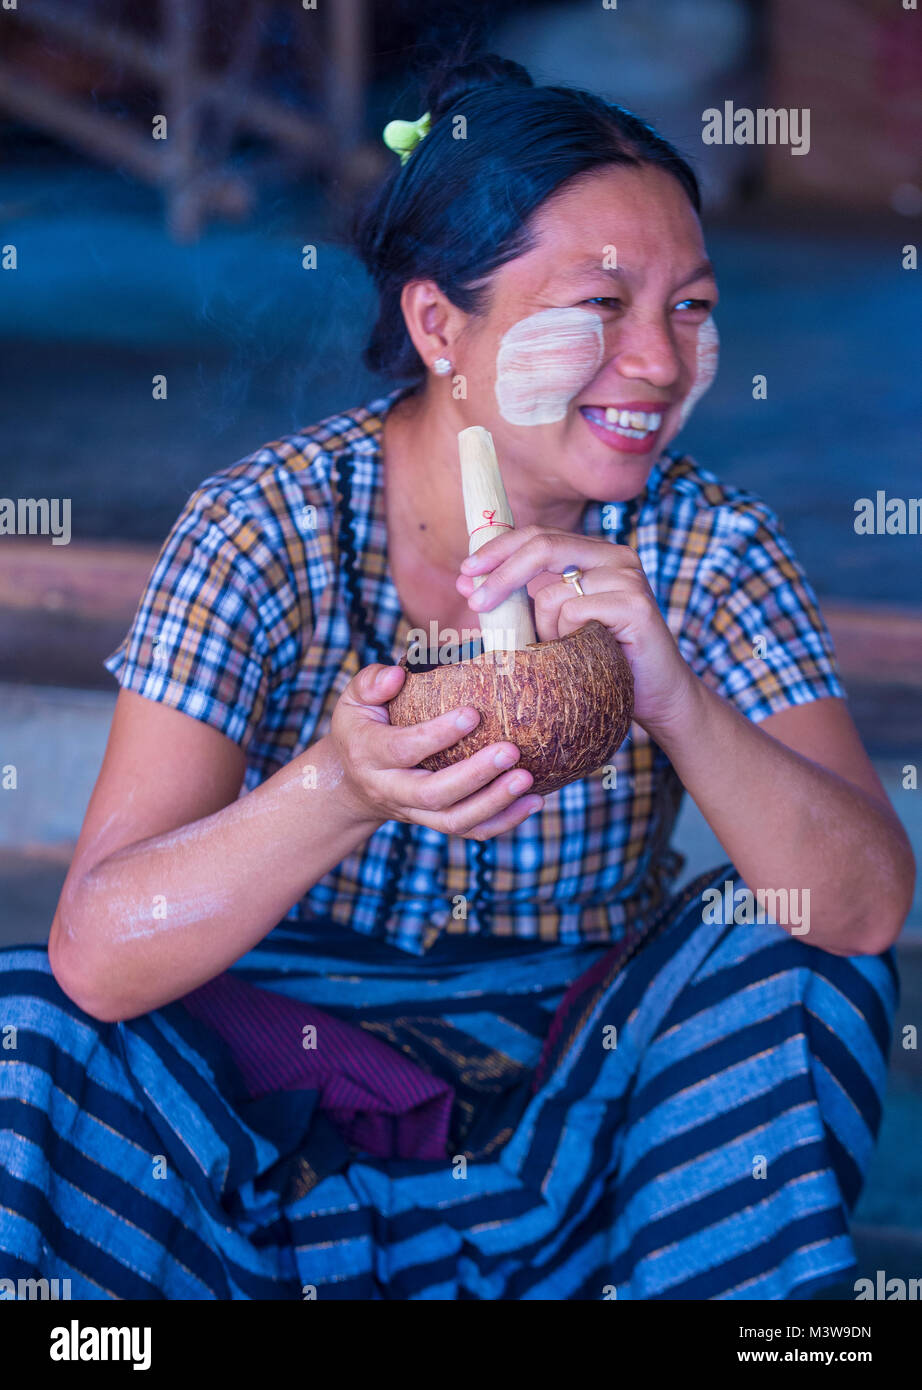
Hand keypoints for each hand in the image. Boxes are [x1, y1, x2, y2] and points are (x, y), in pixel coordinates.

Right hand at [328, 663, 544, 838]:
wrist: (352, 784)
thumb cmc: (362, 728)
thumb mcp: (353, 700)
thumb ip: (371, 683)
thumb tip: (397, 674)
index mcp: (370, 754)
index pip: (403, 749)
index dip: (436, 735)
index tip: (473, 713)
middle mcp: (391, 789)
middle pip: (433, 794)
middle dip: (474, 775)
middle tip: (511, 751)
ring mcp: (414, 812)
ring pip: (454, 821)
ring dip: (494, 803)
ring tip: (527, 778)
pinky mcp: (435, 823)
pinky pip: (470, 831)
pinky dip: (504, 821)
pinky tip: (534, 801)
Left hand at [456, 524, 698, 738]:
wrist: (658, 699)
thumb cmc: (602, 663)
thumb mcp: (553, 624)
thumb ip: (521, 600)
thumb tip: (466, 581)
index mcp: (595, 553)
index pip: (538, 535)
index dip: (498, 549)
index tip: (466, 573)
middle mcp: (615, 556)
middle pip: (542, 546)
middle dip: (500, 574)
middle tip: (474, 602)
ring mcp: (628, 576)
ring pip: (552, 593)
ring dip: (542, 632)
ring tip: (565, 654)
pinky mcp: (636, 602)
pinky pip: (573, 613)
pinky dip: (565, 639)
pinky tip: (586, 655)